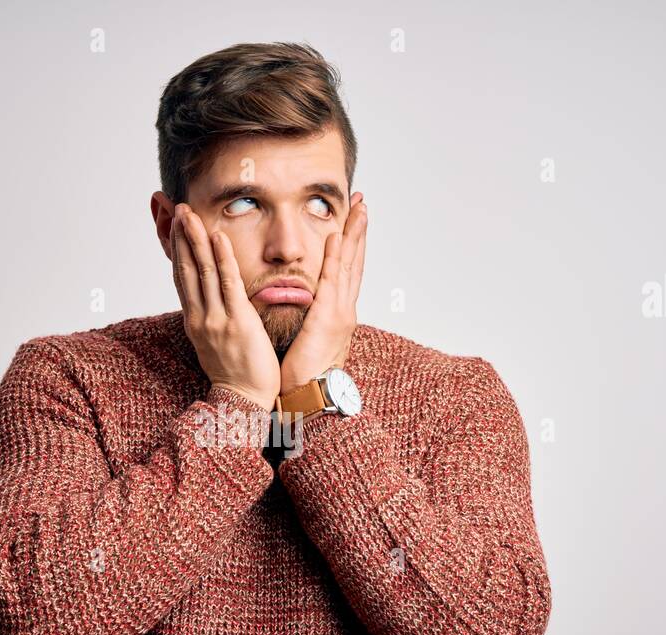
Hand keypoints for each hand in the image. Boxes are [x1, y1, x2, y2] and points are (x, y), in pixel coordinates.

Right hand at [170, 202, 280, 411]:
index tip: (174, 225)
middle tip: (178, 207)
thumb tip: (210, 303)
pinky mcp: (237, 322)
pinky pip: (228, 285)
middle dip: (181, 236)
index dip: (177, 249)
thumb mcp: (216, 342)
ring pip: (202, 271)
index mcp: (195, 320)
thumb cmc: (236, 374)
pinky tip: (217, 238)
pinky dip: (222, 260)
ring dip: (196, 239)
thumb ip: (212, 318)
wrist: (243, 400)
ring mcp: (216, 319)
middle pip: (186, 269)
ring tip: (190, 213)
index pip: (182, 277)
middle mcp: (200, 316)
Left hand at [279, 192, 366, 394]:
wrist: (310, 399)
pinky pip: (331, 281)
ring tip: (357, 209)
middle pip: (354, 262)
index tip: (353, 222)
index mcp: (338, 315)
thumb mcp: (308, 341)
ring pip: (348, 265)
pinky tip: (336, 236)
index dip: (351, 246)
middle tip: (362, 203)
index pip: (347, 273)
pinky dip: (335, 257)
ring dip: (352, 235)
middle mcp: (344, 310)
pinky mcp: (327, 319)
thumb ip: (308, 321)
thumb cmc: (304, 376)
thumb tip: (303, 310)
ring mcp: (339, 313)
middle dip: (359, 232)